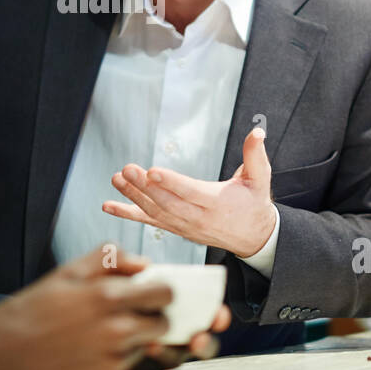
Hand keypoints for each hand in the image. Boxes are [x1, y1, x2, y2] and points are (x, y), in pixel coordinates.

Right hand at [0, 248, 224, 369]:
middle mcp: (115, 329)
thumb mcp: (65, 273)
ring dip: (134, 343)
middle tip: (125, 319)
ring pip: (147, 348)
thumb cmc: (30, 313)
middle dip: (149, 319)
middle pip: (162, 323)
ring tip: (101, 339)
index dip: (158, 293)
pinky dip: (118, 365)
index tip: (148, 296)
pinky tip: (92, 358)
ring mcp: (111, 361)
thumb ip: (109, 258)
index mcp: (106, 296)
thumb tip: (144, 263)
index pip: (164, 293)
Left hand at [103, 127, 277, 257]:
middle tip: (127, 169)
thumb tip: (257, 132)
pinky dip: (128, 214)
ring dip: (133, 196)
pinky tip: (109, 205)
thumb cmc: (254, 204)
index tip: (152, 171)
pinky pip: (149, 221)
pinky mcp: (175, 228)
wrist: (252, 237)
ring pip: (154, 211)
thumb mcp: (261, 179)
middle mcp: (197, 217)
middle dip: (144, 186)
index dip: (170, 182)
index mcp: (216, 203)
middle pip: (166, 202)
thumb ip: (256, 155)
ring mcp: (184, 225)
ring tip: (117, 178)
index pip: (190, 192)